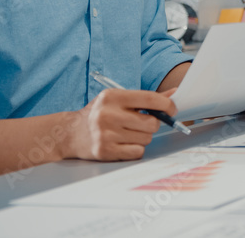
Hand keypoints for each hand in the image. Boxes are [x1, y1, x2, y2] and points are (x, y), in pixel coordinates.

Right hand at [62, 88, 177, 160]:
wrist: (70, 134)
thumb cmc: (100, 114)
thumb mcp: (119, 99)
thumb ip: (146, 97)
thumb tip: (174, 93)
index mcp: (112, 97)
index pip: (150, 99)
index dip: (167, 105)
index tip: (172, 109)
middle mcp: (107, 114)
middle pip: (151, 123)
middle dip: (152, 124)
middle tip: (141, 123)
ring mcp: (105, 134)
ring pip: (146, 138)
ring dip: (142, 137)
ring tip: (127, 133)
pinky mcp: (104, 152)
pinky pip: (137, 152)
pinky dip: (135, 149)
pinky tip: (123, 143)